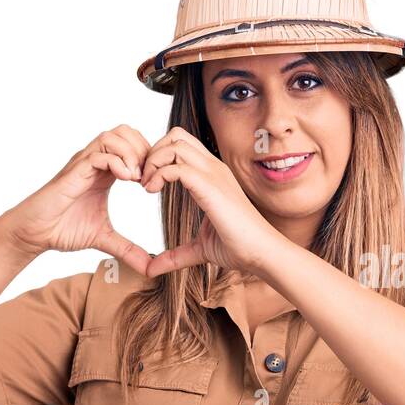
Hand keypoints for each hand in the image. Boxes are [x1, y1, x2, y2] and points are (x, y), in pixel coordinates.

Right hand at [2, 125, 151, 275]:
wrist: (33, 234)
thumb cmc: (62, 229)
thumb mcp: (105, 238)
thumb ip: (129, 250)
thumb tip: (151, 268)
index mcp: (105, 172)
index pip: (133, 144)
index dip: (149, 158)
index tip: (155, 182)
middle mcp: (95, 162)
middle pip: (126, 132)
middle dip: (144, 149)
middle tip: (148, 177)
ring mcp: (83, 164)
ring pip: (113, 136)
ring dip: (132, 153)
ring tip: (137, 179)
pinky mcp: (74, 172)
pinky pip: (99, 154)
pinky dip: (117, 162)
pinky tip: (126, 180)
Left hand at [139, 126, 283, 276]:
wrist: (262, 253)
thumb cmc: (239, 248)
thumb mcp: (200, 249)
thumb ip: (175, 255)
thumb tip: (152, 269)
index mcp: (213, 175)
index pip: (181, 144)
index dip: (159, 157)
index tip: (147, 182)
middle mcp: (214, 168)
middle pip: (176, 135)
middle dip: (153, 152)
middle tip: (143, 180)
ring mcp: (213, 174)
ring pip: (174, 144)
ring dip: (153, 161)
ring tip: (146, 186)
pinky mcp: (210, 187)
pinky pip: (177, 166)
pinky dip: (158, 174)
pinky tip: (152, 191)